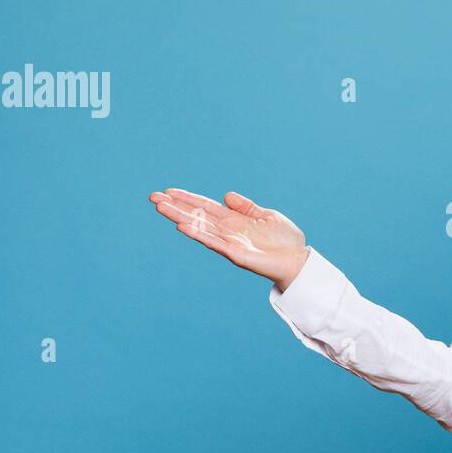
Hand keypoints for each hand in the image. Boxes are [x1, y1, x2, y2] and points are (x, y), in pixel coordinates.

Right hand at [148, 187, 309, 288]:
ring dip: (179, 217)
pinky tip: (183, 226)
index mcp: (234, 220)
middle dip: (174, 207)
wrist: (299, 260)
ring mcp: (229, 243)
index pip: (204, 207)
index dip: (187, 198)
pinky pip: (213, 242)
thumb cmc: (286, 241)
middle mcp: (227, 231)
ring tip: (160, 208)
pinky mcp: (235, 254)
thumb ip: (246, 207)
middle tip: (152, 198)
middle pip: (196, 216)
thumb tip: (226, 195)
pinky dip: (198, 234)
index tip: (168, 191)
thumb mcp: (267, 215)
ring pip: (199, 227)